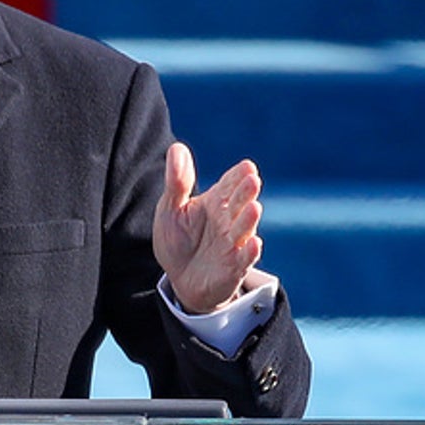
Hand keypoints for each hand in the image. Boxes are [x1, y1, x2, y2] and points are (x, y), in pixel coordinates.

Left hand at [152, 142, 262, 313]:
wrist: (180, 278)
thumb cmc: (178, 238)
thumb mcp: (170, 208)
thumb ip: (177, 181)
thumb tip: (177, 147)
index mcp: (215, 202)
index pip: (229, 185)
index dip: (237, 176)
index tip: (247, 166)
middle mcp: (228, 220)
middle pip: (239, 203)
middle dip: (246, 192)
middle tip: (252, 179)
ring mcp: (233, 243)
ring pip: (244, 229)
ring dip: (249, 219)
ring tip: (254, 207)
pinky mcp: (233, 267)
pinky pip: (243, 259)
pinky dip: (250, 251)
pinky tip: (254, 242)